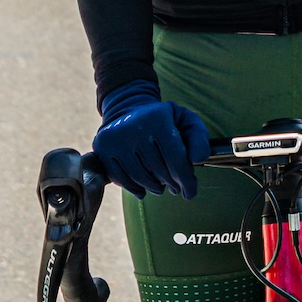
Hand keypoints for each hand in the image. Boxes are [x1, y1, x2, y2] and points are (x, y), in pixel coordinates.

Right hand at [92, 82, 210, 198]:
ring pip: (140, 177)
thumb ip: (199, 137)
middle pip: (158, 170)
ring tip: (161, 186)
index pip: (175, 158)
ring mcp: (115, 138)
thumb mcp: (186, 120)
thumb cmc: (163, 120)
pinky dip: (134, 188)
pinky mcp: (102, 148)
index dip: (186, 179)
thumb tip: (198, 158)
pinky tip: (143, 190)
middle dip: (172, 183)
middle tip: (176, 187)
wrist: (128, 109)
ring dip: (154, 187)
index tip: (190, 192)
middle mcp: (134, 126)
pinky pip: (120, 179)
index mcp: (158, 118)